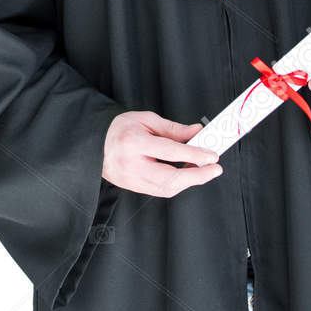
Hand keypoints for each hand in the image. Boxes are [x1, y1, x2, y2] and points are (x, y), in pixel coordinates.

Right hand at [102, 111, 222, 196]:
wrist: (95, 144)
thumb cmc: (120, 129)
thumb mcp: (146, 120)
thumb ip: (173, 129)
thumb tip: (197, 133)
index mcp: (133, 143)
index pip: (170, 152)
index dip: (194, 155)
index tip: (212, 155)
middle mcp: (132, 165)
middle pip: (170, 178)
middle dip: (197, 176)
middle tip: (214, 169)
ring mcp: (132, 180)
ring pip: (167, 188)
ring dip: (190, 181)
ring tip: (203, 170)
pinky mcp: (134, 188)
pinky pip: (161, 191)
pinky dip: (178, 184)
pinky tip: (186, 175)